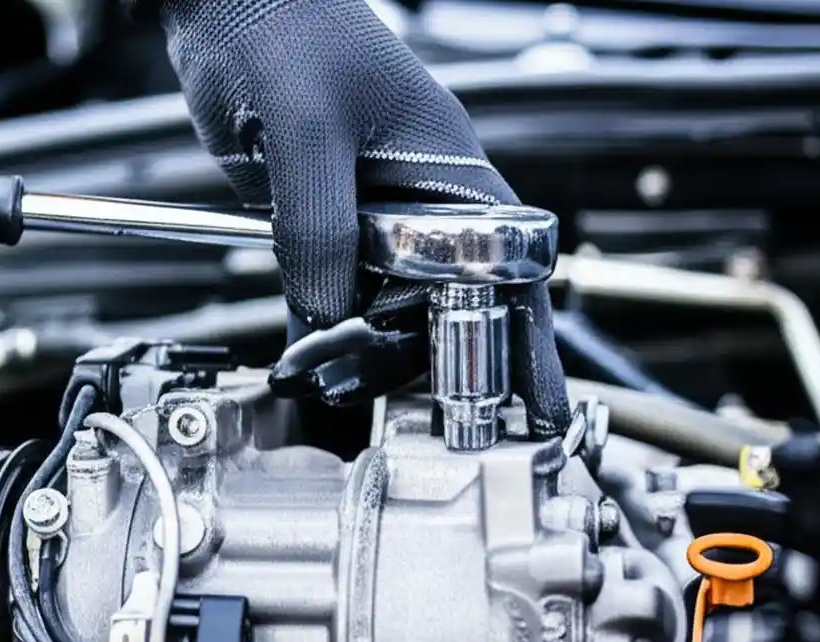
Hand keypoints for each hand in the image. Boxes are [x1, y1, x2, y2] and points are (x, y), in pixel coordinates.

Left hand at [158, 0, 569, 436]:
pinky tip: (310, 360)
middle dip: (437, 365)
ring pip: (390, 305)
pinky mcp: (321, 216)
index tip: (536, 412)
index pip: (510, 272)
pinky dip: (322, 328)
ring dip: (370, 354)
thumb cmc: (283, 24)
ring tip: (337, 389)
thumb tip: (327, 318)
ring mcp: (370, 210)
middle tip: (418, 423)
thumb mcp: (305, 130)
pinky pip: (334, 287)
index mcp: (449, 168)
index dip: (525, 346)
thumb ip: (320, 226)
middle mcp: (420, 197)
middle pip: (450, 304)